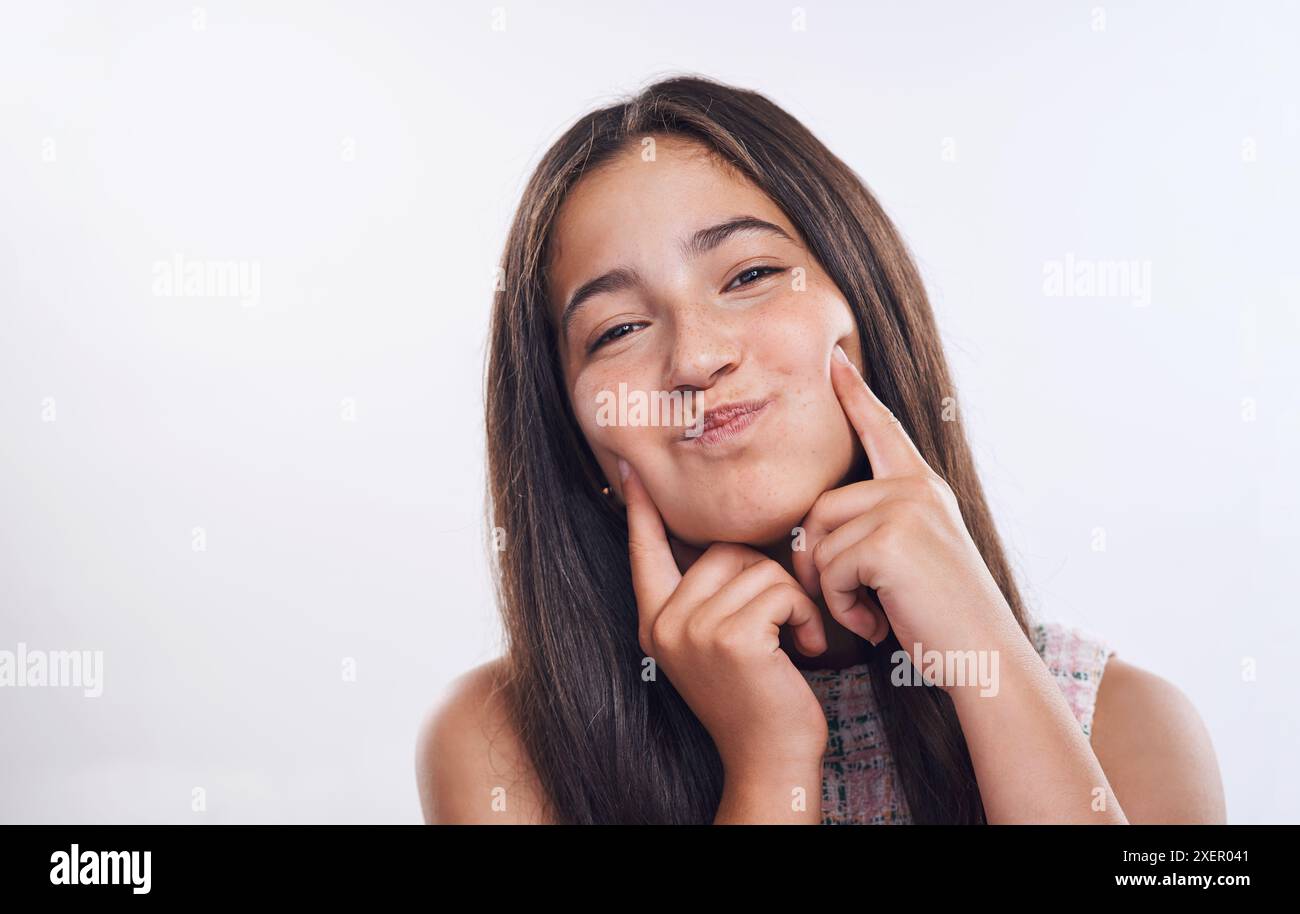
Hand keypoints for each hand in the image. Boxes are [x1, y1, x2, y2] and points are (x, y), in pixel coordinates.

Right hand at [620, 457, 829, 771]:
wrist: (772, 761)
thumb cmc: (758, 696)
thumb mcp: (716, 643)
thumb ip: (706, 596)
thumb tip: (717, 540)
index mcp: (655, 622)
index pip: (644, 550)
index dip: (641, 508)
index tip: (630, 467)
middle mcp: (665, 624)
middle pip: (723, 548)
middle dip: (766, 576)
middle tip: (785, 622)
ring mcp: (693, 631)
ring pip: (757, 566)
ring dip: (792, 598)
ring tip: (796, 638)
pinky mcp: (731, 639)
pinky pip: (780, 589)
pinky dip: (805, 614)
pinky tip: (806, 648)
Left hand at [790, 345, 1018, 689]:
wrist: (986, 660)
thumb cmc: (945, 621)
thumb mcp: (915, 557)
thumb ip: (880, 525)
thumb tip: (817, 523)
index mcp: (924, 488)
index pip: (882, 429)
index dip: (855, 395)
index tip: (835, 360)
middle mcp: (917, 488)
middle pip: (821, 507)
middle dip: (818, 563)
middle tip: (851, 603)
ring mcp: (905, 509)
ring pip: (820, 541)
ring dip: (833, 591)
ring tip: (872, 615)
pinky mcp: (890, 540)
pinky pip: (829, 570)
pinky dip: (841, 608)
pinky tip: (875, 626)